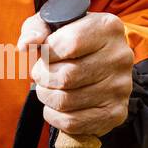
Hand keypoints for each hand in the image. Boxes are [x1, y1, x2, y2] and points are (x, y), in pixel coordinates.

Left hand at [18, 10, 133, 137]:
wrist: (99, 68)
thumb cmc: (70, 43)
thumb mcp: (52, 26)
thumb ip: (35, 29)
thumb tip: (26, 44)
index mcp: (108, 28)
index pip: (70, 43)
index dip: (47, 52)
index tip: (44, 54)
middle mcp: (120, 56)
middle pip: (66, 76)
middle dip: (43, 77)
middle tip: (41, 75)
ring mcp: (121, 87)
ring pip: (66, 101)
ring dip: (46, 96)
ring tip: (47, 88)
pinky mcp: (115, 113)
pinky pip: (72, 122)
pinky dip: (54, 116)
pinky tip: (55, 106)